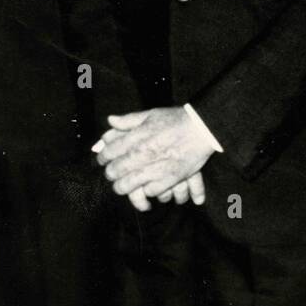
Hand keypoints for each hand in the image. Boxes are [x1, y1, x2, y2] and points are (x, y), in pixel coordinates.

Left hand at [92, 108, 215, 204]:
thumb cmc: (177, 120)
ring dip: (123, 187)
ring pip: (128, 185)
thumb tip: (111, 120)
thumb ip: (129, 119)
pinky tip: (144, 187)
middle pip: (115, 171)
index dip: (102, 157)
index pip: (110, 152)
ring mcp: (155, 168)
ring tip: (122, 186)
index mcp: (136, 137)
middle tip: (111, 174)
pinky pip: (149, 191)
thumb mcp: (151, 114)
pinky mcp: (169, 179)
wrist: (202, 129)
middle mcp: (143, 154)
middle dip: (110, 174)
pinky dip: (145, 191)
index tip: (102, 160)